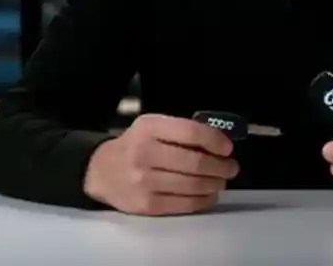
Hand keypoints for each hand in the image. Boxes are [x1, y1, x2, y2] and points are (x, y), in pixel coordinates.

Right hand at [83, 113, 239, 215]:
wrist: (101, 171)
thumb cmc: (135, 145)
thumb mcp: (152, 126)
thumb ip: (181, 130)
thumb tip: (219, 143)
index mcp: (149, 128)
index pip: (191, 132)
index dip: (215, 141)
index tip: (228, 148)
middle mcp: (145, 153)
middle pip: (196, 162)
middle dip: (221, 166)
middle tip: (231, 168)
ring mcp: (145, 182)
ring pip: (193, 185)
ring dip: (215, 184)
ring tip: (221, 181)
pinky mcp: (147, 205)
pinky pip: (185, 205)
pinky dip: (204, 200)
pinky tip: (209, 195)